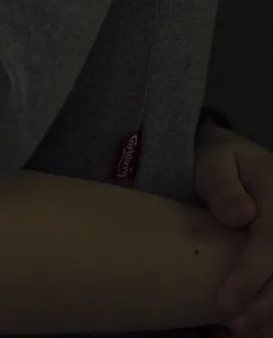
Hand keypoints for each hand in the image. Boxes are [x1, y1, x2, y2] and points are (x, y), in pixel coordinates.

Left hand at [194, 117, 272, 336]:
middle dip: (263, 305)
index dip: (250, 276)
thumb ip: (222, 184)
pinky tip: (258, 330)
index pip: (271, 240)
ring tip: (242, 332)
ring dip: (272, 314)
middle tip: (232, 325)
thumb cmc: (218, 162)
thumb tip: (240, 213)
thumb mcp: (214, 161)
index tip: (223, 303)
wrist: (233, 162)